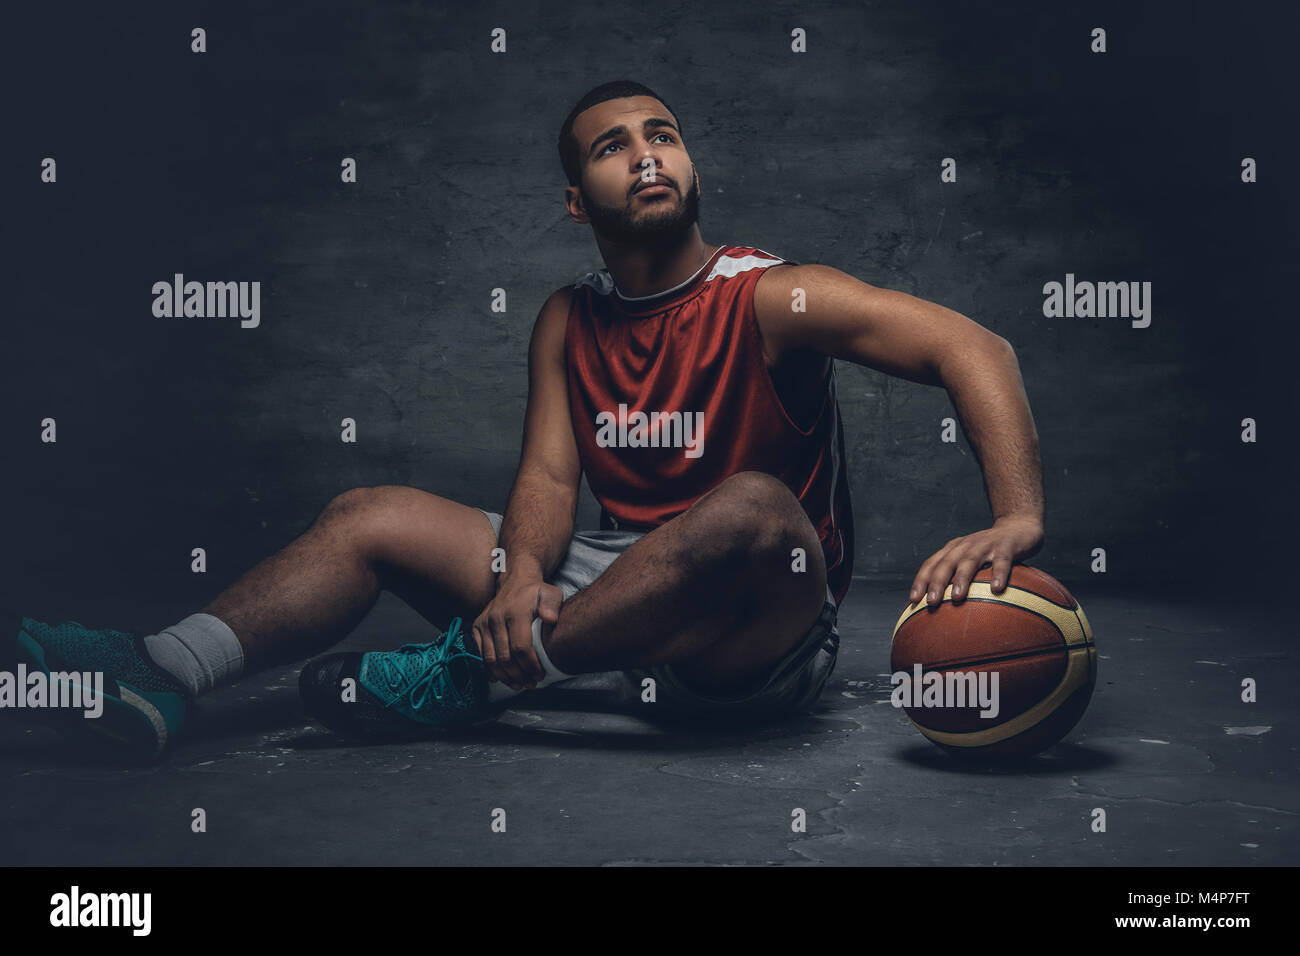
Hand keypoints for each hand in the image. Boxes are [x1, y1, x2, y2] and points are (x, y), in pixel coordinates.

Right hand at [470, 579, 564, 690]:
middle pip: (505, 657)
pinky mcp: (476, 627)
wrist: (515, 580)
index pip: (521, 647)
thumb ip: (552, 605)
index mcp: (515, 612)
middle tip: (531, 684)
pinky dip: (489, 670)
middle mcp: (496, 618)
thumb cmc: (536, 592)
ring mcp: (484, 623)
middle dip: (519, 675)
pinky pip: (480, 654)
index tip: (540, 675)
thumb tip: (551, 619)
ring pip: (491, 659)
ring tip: (518, 684)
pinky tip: (501, 679)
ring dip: (505, 677)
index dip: (530, 665)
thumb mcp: (550, 593)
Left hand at [908, 515, 1043, 605]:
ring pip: (970, 561)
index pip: (931, 564)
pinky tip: (996, 589)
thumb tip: (945, 613)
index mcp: (953, 550)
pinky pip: (1002, 560)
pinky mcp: (1006, 546)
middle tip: (931, 602)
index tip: (913, 600)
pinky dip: (998, 573)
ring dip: (962, 578)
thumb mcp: (971, 561)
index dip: (921, 581)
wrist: (1018, 527)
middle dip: (937, 582)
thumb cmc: (990, 552)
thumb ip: (959, 580)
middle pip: (946, 563)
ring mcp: (985, 545)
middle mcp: (965, 546)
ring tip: (957, 597)